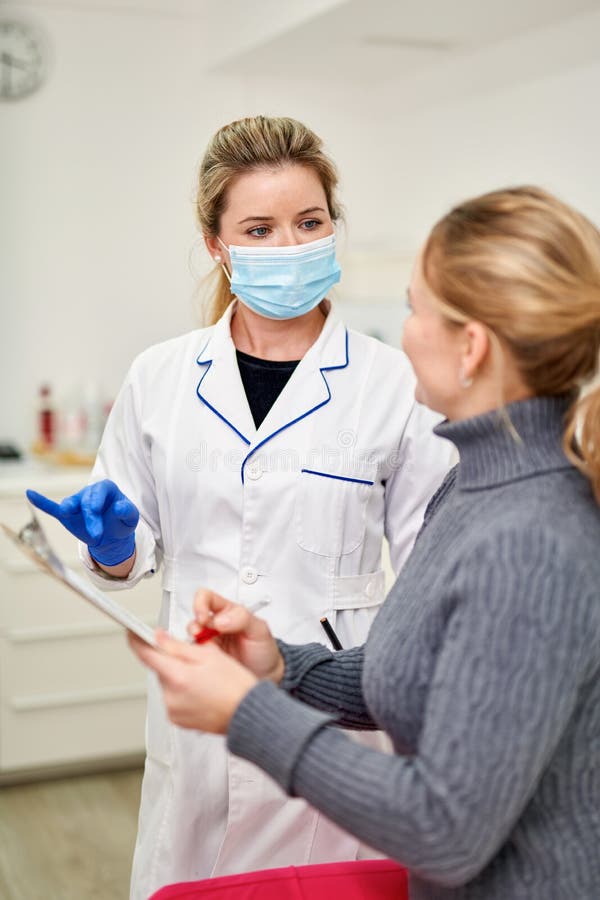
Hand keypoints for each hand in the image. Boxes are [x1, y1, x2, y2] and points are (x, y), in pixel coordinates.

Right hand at [26, 479, 138, 566]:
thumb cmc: (121, 521)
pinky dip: (41, 502)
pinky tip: (30, 493)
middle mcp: (89, 492)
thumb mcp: (130, 518)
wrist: (111, 534)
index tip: (96, 515)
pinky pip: (52, 507)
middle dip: (90, 517)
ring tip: (67, 512)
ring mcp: (76, 502)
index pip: (100, 491)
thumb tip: (120, 507)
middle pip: (86, 501)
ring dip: (69, 509)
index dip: (97, 503)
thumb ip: (128, 512)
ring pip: (70, 504)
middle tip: (96, 536)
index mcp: (106, 488)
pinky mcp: (66, 514)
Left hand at [127, 630, 256, 733]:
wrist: (247, 714)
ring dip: (178, 677)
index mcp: (177, 677)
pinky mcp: (178, 720)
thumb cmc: (235, 686)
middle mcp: (170, 696)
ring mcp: (173, 710)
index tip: (133, 634)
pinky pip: (173, 699)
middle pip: (160, 669)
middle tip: (195, 659)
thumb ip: (178, 646)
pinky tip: (201, 691)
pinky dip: (182, 692)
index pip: (146, 655)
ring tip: (203, 679)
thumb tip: (158, 637)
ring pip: (167, 683)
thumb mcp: (209, 655)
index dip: (137, 641)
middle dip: (171, 661)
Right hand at [189, 589, 284, 683]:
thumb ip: (243, 618)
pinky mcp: (204, 658)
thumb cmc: (263, 649)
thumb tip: (220, 619)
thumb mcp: (260, 630)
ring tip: (208, 651)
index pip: (206, 597)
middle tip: (202, 636)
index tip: (204, 617)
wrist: (265, 674)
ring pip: (191, 638)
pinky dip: (195, 656)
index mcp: (227, 612)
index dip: (200, 603)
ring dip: (195, 643)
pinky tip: (206, 660)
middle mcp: (214, 625)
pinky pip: (192, 654)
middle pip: (194, 618)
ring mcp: (208, 642)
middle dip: (195, 626)